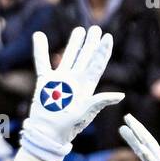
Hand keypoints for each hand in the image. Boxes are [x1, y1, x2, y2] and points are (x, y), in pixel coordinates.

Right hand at [16, 25, 122, 160]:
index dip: (103, 51)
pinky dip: (40, 49)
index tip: (108, 37)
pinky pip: (42, 62)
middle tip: (96, 28)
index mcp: (86, 86)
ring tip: (79, 30)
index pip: (97, 64)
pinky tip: (38, 36)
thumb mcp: (87, 112)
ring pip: (68, 56)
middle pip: (85, 57)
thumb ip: (101, 101)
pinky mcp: (46, 82)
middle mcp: (75, 81)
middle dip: (91, 43)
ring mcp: (61, 80)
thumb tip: (120, 96)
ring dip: (73, 43)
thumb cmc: (69, 125)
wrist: (48, 132)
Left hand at [119, 112, 159, 160]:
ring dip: (139, 136)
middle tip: (126, 116)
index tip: (124, 129)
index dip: (135, 140)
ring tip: (127, 123)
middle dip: (137, 130)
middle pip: (149, 144)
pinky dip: (148, 156)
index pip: (146, 151)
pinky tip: (140, 146)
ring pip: (151, 149)